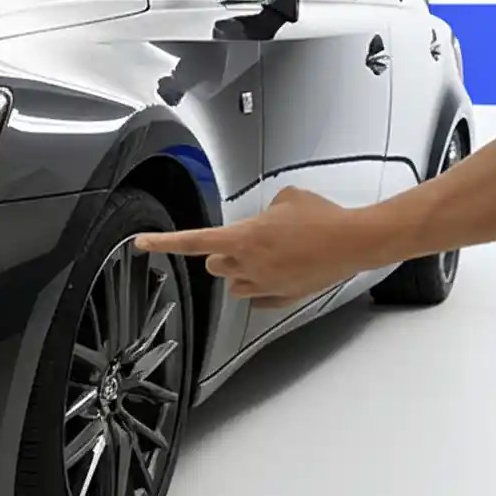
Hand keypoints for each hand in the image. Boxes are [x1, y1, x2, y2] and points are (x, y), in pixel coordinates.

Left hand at [134, 187, 381, 307]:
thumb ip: (265, 210)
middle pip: (214, 265)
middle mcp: (249, 265)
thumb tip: (265, 219)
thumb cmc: (322, 217)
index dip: (163, 242)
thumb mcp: (287, 198)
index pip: (193, 241)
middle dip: (221, 254)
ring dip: (239, 271)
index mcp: (244, 237)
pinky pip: (257, 298)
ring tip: (266, 256)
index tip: (141, 243)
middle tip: (243, 241)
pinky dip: (260, 288)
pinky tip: (277, 273)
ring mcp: (265, 285)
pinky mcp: (282, 297)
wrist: (354, 241)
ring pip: (233, 284)